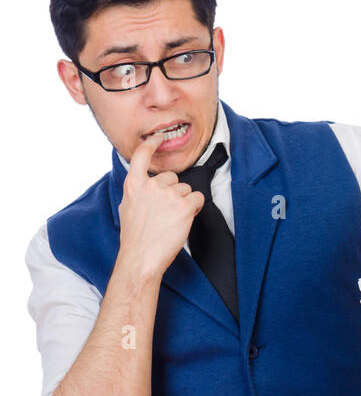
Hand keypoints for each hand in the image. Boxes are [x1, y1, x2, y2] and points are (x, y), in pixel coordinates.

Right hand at [116, 133, 205, 281]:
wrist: (141, 258)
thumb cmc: (135, 237)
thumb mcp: (128, 207)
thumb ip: (138, 190)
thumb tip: (146, 183)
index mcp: (134, 185)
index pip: (141, 155)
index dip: (152, 143)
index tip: (158, 138)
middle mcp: (151, 185)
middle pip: (172, 177)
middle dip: (173, 191)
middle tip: (164, 212)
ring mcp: (168, 195)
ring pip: (186, 189)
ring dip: (183, 202)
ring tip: (170, 220)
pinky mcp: (184, 206)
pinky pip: (197, 199)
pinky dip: (194, 208)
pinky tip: (183, 220)